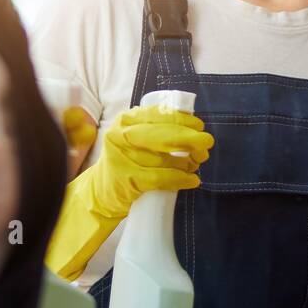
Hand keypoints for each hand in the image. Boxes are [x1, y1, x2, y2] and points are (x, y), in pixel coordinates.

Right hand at [44, 105, 212, 281]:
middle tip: (206, 143)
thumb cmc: (127, 161)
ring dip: (186, 162)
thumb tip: (195, 132)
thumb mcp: (135, 138)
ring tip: (195, 164)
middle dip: (189, 139)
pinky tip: (192, 180)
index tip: (199, 127)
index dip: (183, 120)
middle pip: (162, 135)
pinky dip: (180, 179)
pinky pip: (160, 178)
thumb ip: (158, 130)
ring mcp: (122, 159)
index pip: (158, 115)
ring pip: (164, 158)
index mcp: (126, 120)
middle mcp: (120, 136)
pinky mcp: (127, 180)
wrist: (101, 192)